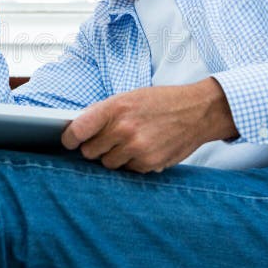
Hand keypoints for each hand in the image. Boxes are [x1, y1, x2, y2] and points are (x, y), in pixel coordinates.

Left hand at [62, 78, 238, 172]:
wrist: (197, 111)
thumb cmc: (161, 102)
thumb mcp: (130, 97)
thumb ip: (104, 113)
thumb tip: (78, 129)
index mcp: (115, 108)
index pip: (77, 131)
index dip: (70, 138)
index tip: (70, 141)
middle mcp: (124, 129)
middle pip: (90, 152)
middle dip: (96, 147)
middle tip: (110, 138)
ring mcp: (136, 148)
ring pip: (107, 164)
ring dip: (114, 156)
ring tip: (131, 142)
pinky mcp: (148, 163)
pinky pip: (127, 170)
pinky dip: (132, 162)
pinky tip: (145, 148)